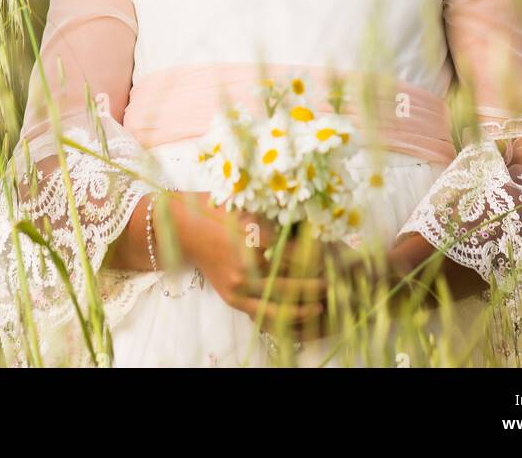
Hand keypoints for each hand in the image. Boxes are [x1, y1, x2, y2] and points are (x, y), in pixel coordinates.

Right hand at [173, 194, 327, 338]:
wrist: (186, 227)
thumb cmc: (219, 209)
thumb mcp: (252, 205)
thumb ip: (279, 218)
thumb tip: (313, 226)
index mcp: (255, 236)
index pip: (297, 253)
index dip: (319, 257)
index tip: (334, 256)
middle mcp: (248, 264)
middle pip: (292, 279)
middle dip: (316, 283)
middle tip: (335, 281)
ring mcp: (239, 285)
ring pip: (280, 301)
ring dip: (304, 305)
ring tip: (323, 303)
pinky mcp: (232, 298)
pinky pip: (262, 313)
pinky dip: (282, 317)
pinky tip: (298, 316)